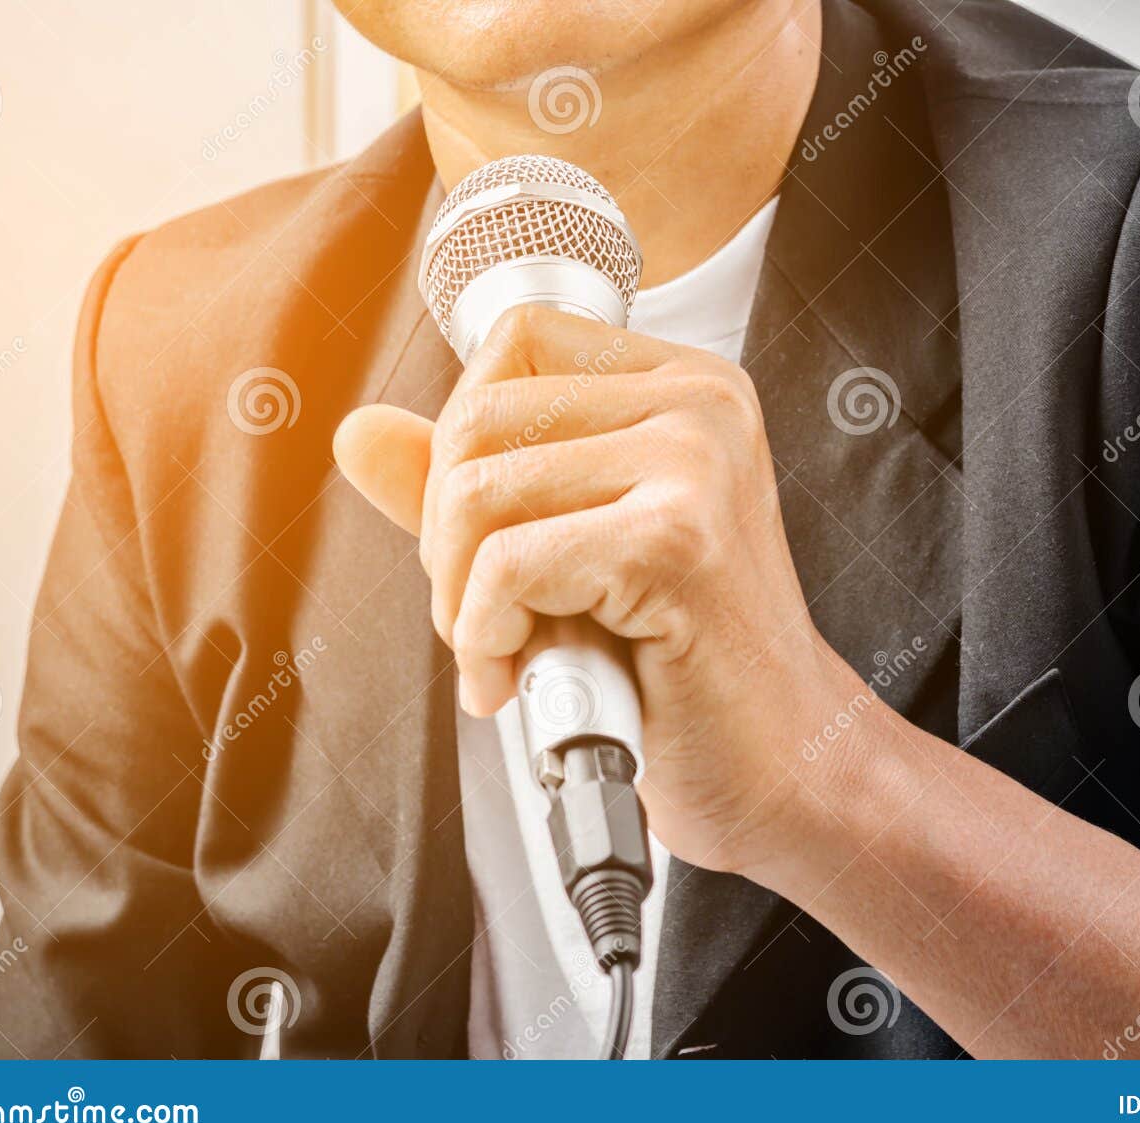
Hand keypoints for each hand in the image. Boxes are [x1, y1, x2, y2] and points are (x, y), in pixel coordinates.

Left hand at [333, 306, 871, 872]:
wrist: (781, 764)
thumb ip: (471, 484)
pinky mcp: (675, 542)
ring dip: (459, 599)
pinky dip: (484, 639)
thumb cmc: (682, 666)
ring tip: (510, 653)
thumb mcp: (566, 550)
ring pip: (476, 491)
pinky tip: (517, 682)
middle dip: (446, 537)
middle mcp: (700, 404)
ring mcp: (695, 464)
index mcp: (685, 386)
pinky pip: (505, 564)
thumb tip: (357, 431)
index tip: (493, 538)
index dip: (464, 443)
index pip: (516, 340)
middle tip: (492, 618)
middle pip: (477, 417)